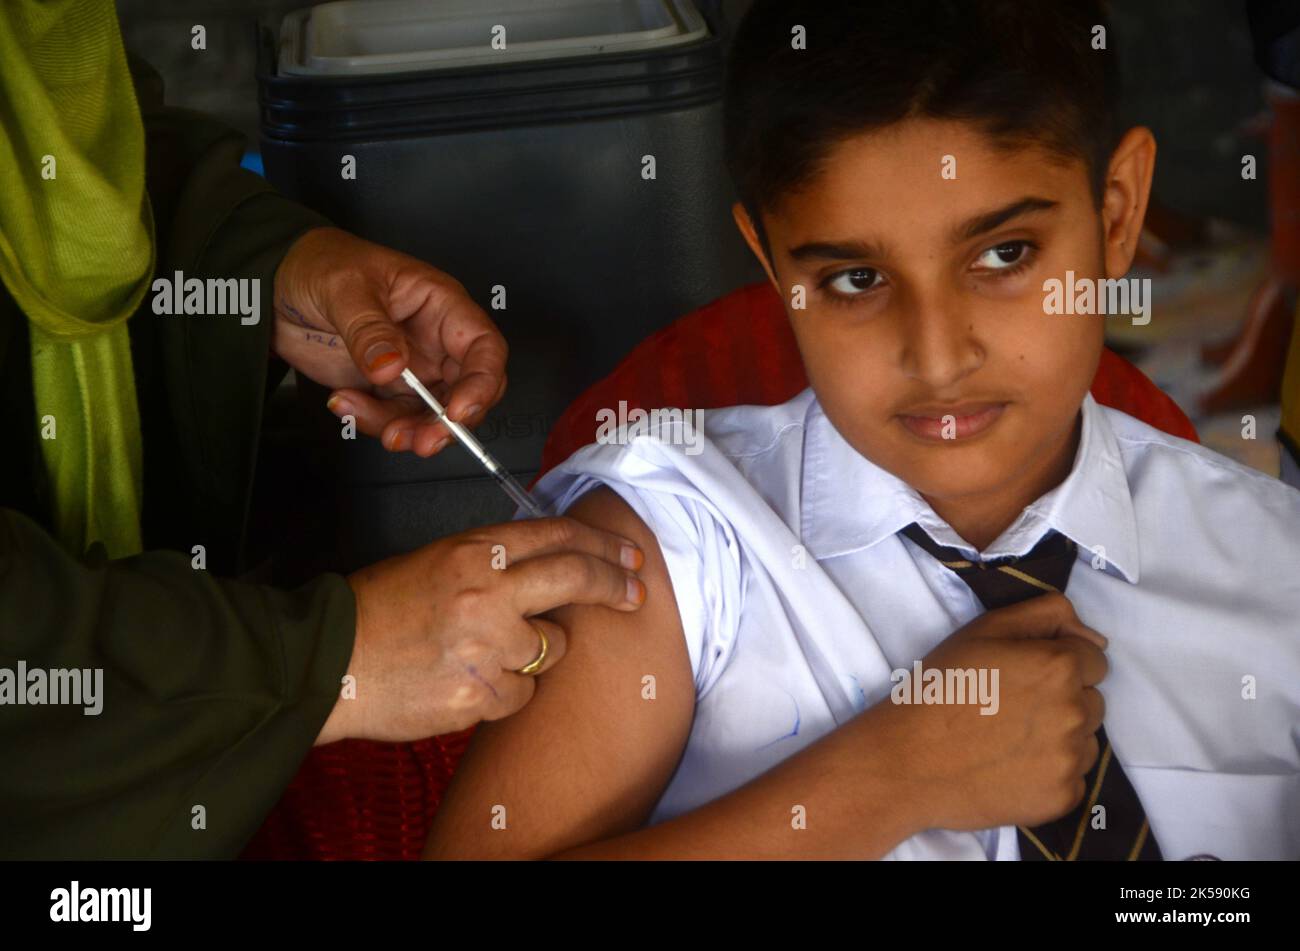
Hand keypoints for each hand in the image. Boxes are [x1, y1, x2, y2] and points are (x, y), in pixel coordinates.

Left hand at [272, 226, 505, 455]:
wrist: (275, 285)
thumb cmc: (320, 264)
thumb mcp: (344, 288)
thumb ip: (370, 330)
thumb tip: (393, 366)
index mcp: (440, 305)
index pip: (484, 347)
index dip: (482, 383)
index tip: (458, 412)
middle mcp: (434, 340)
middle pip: (466, 390)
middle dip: (448, 422)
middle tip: (423, 441)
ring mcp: (411, 366)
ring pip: (430, 414)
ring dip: (409, 430)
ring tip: (379, 428)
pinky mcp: (385, 387)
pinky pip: (394, 418)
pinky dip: (373, 422)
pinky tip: (344, 402)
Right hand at [315, 517, 647, 743]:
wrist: (329, 662)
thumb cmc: (377, 610)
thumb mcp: (436, 562)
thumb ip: (493, 564)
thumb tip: (547, 569)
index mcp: (474, 551)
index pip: (556, 535)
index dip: (601, 543)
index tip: (628, 554)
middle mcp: (487, 592)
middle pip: (575, 578)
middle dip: (616, 584)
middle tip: (637, 592)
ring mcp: (486, 645)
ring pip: (550, 649)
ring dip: (533, 654)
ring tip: (481, 655)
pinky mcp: (481, 694)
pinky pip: (521, 693)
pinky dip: (504, 692)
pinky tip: (465, 684)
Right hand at [874, 593, 1108, 831]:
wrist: (908, 759)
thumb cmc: (942, 688)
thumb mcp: (984, 629)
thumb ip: (1046, 614)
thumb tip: (1094, 638)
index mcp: (1058, 666)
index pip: (1093, 660)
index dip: (1057, 664)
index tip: (1023, 676)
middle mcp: (1074, 712)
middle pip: (1093, 700)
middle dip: (1063, 700)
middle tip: (1012, 707)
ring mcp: (1070, 759)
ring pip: (1086, 739)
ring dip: (1060, 736)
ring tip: (1010, 738)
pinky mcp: (1063, 797)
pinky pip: (1073, 777)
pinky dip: (1050, 773)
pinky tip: (1011, 766)